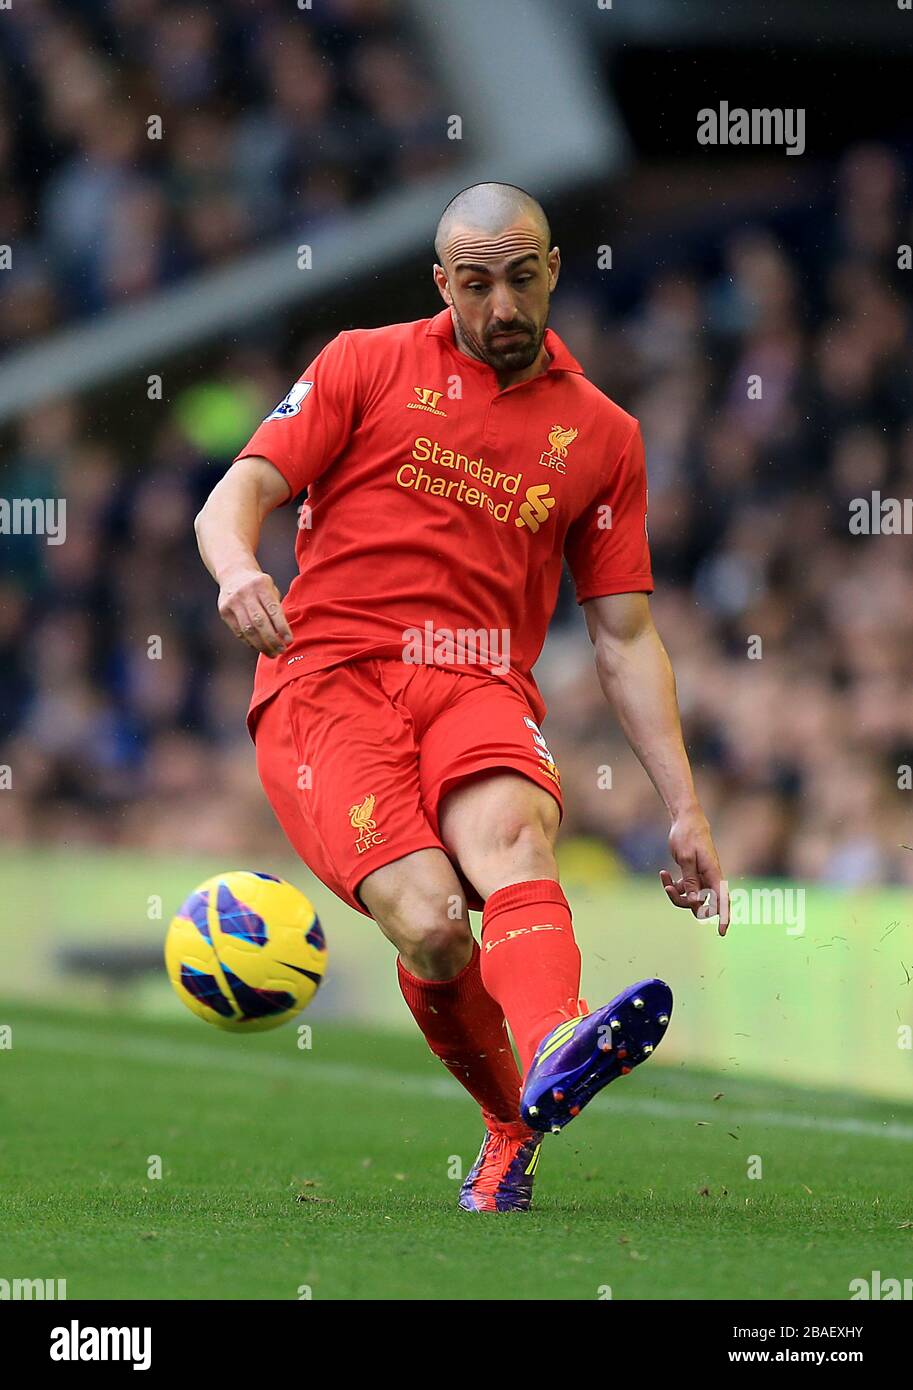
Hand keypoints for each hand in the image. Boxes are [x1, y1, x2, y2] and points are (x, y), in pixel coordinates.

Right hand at [217, 566, 292, 657]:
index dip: (282, 627)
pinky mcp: (224, 611)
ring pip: (248, 629)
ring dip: (261, 645)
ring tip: (271, 653)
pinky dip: (250, 642)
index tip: (289, 640)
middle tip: (281, 650)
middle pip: (260, 622)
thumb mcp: (270, 589)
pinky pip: (238, 631)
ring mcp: (233, 602)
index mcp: (261, 585)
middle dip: (272, 640)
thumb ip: (276, 608)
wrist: (234, 574)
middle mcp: (245, 593)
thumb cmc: (258, 586)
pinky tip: (258, 647)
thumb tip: (284, 635)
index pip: (273, 610)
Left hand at [660, 805, 728, 935]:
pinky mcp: (691, 876)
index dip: (724, 918)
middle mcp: (709, 879)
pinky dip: (672, 886)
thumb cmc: (688, 836)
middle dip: (684, 903)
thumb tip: (694, 903)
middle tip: (669, 890)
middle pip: (701, 903)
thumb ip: (690, 881)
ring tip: (664, 877)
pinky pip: (683, 890)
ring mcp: (701, 878)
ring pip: (690, 899)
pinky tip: (663, 873)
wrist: (686, 821)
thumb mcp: (686, 859)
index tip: (721, 933)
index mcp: (714, 874)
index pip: (723, 900)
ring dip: (675, 894)